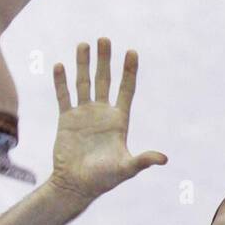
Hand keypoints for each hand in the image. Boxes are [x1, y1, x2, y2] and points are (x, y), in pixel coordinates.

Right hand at [49, 38, 167, 200]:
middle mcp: (102, 113)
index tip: (132, 52)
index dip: (129, 71)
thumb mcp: (126, 168)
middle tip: (104, 39)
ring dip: (83, 64)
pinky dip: (61, 82)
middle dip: (105, 60)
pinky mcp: (66, 120)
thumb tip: (164, 159)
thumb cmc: (103, 180)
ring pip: (84, 83)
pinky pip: (64, 96)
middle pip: (105, 80)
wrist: (76, 186)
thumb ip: (142, 161)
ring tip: (84, 44)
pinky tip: (60, 66)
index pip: (126, 89)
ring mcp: (83, 114)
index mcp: (119, 120)